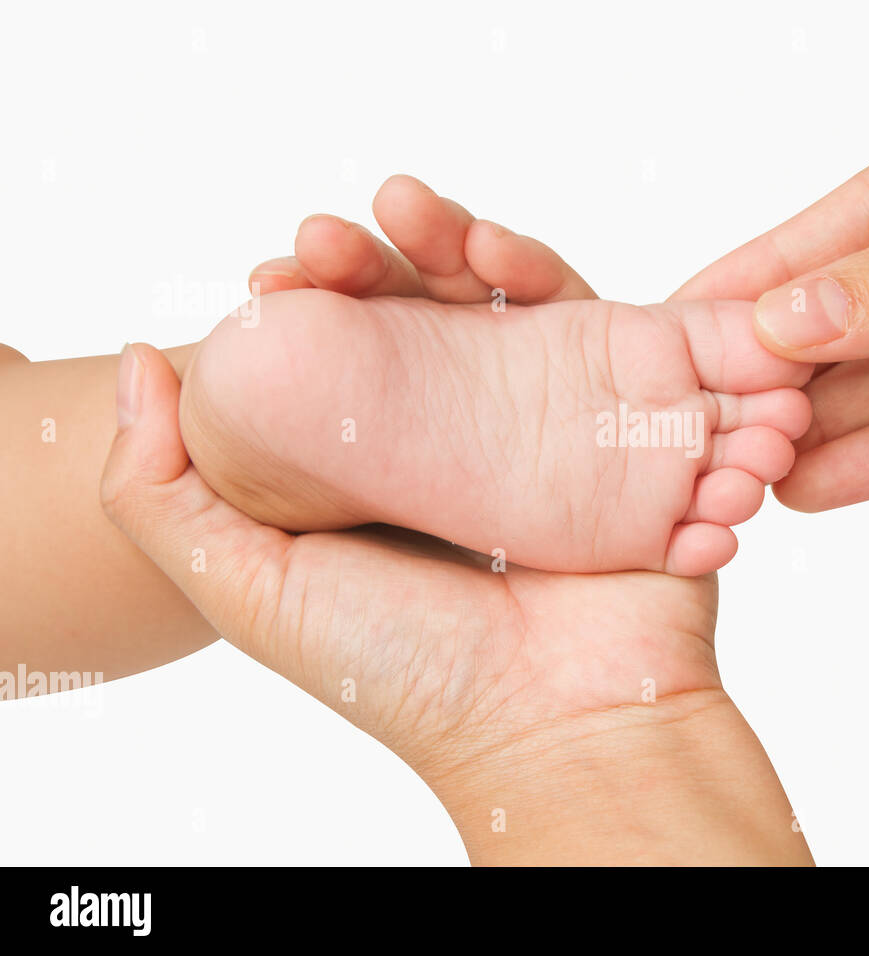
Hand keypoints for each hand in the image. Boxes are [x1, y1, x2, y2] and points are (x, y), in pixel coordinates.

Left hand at [102, 175, 812, 870]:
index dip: (311, 297)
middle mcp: (460, 444)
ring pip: (509, 307)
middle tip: (350, 230)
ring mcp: (545, 431)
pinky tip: (508, 256)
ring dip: (475, 243)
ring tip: (432, 215)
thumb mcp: (248, 592)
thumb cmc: (408, 673)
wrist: (563, 726)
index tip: (284, 272)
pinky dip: (562, 284)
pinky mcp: (626, 429)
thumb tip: (141, 365)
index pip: (341, 354)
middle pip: (426, 315)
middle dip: (387, 255)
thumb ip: (160, 496)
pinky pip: (604, 334)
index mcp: (378, 473)